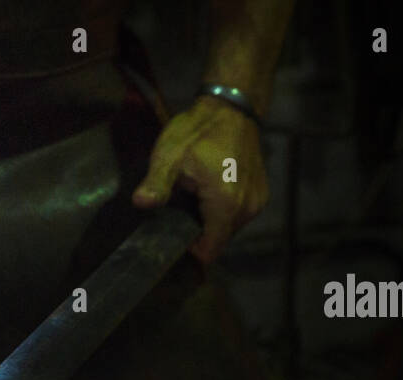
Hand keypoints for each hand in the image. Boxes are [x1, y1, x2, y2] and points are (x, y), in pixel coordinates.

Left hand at [132, 97, 269, 263]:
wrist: (231, 106)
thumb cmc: (199, 130)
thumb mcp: (169, 155)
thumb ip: (156, 184)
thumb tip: (141, 203)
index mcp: (226, 204)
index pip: (210, 251)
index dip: (189, 250)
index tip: (173, 235)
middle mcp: (248, 208)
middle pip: (217, 241)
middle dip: (197, 232)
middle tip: (180, 207)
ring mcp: (257, 201)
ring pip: (227, 229)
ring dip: (209, 220)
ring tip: (194, 195)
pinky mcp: (260, 193)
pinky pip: (237, 215)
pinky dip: (221, 210)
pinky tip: (208, 190)